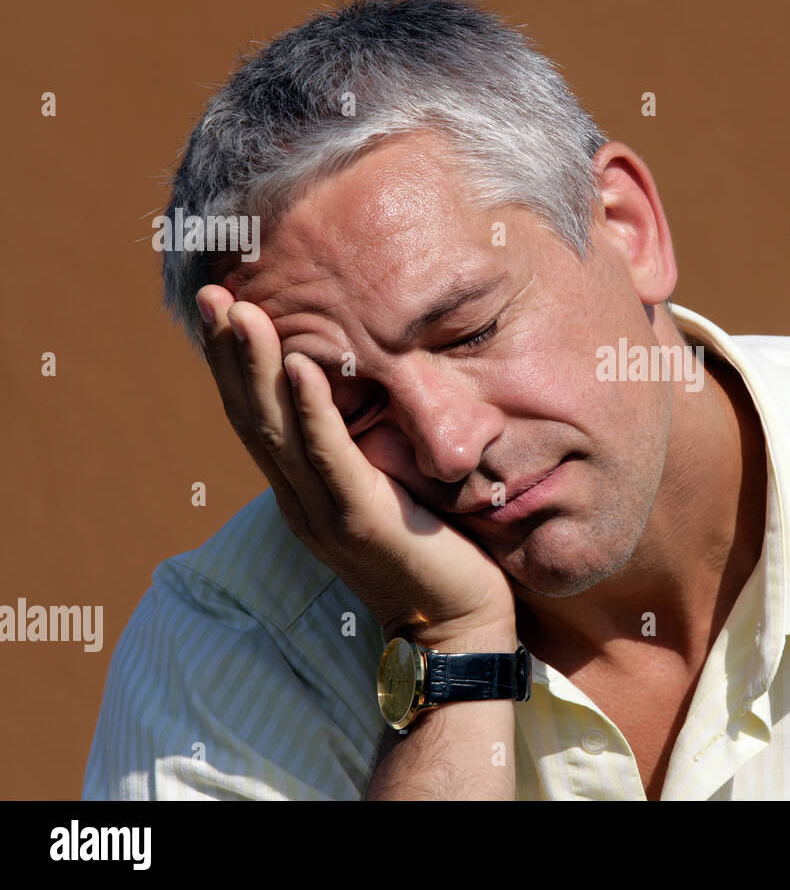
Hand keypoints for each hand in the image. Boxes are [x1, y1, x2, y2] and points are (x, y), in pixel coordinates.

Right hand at [194, 284, 515, 644]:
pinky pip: (329, 457)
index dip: (234, 362)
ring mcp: (323, 510)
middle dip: (228, 352)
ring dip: (256, 367)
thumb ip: (363, 448)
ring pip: (277, 429)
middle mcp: (299, 497)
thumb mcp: (385, 486)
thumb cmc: (430, 550)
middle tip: (209, 291)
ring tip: (237, 311)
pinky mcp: (359, 520)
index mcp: (302, 488)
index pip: (257, 415)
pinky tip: (300, 368)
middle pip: (252, 414)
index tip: (222, 303)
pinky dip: (311, 411)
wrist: (454, 625)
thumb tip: (365, 392)